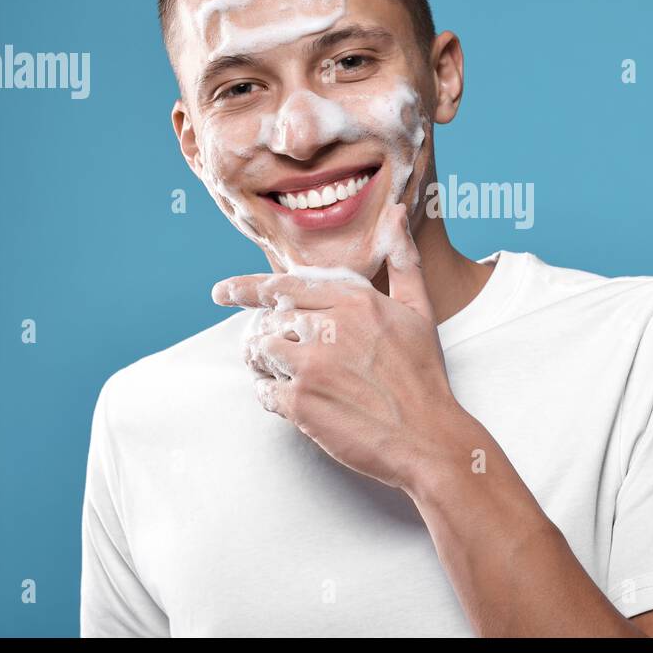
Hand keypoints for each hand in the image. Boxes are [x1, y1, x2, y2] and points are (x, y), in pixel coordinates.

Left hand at [211, 203, 478, 493]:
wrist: (429, 439)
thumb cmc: (424, 376)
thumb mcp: (420, 310)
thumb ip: (402, 259)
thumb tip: (397, 212)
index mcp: (355, 301)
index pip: (286, 286)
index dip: (249, 290)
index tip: (222, 293)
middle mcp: (331, 327)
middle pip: (271, 319)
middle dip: (263, 333)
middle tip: (262, 349)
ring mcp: (313, 365)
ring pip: (262, 350)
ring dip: (261, 362)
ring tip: (272, 372)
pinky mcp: (302, 403)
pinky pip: (264, 391)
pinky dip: (268, 395)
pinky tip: (285, 401)